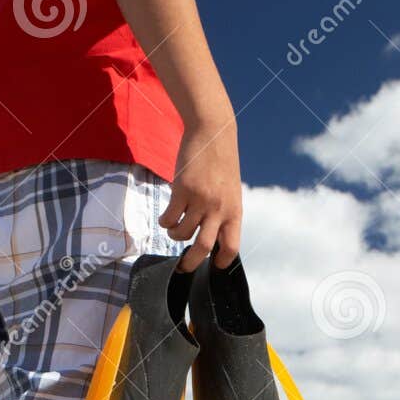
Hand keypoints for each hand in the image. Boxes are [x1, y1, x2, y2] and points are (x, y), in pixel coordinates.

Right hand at [162, 118, 241, 270]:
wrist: (212, 132)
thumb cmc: (221, 162)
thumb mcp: (230, 190)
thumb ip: (223, 212)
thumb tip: (212, 237)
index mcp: (234, 211)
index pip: (231, 246)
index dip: (221, 260)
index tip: (213, 266)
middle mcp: (218, 209)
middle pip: (203, 248)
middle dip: (190, 263)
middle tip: (182, 267)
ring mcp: (200, 200)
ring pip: (182, 234)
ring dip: (174, 235)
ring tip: (173, 227)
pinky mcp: (182, 191)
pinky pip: (169, 219)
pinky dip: (165, 222)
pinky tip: (166, 217)